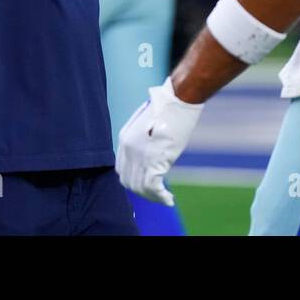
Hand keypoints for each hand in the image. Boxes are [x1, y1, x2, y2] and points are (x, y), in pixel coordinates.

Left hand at [116, 77, 203, 205]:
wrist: (178, 100)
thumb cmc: (167, 109)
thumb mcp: (147, 123)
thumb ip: (142, 140)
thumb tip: (148, 153)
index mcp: (124, 138)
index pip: (121, 169)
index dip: (132, 179)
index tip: (144, 184)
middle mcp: (128, 149)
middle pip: (128, 181)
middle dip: (141, 191)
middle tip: (155, 194)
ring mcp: (141, 156)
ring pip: (140, 187)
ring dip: (151, 196)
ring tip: (163, 198)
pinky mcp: (155, 160)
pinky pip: (153, 187)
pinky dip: (160, 197)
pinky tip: (168, 199)